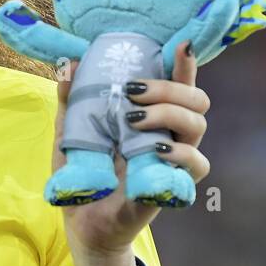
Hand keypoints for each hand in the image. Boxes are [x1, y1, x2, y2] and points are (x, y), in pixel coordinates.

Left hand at [54, 41, 211, 265]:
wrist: (83, 221)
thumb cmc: (83, 175)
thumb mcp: (70, 135)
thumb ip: (70, 103)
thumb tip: (67, 66)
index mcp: (149, 116)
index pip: (176, 83)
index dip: (184, 63)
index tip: (179, 44)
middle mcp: (168, 133)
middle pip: (196, 99)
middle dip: (170, 87)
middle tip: (134, 91)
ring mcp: (175, 158)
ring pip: (199, 124)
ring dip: (169, 113)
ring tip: (134, 119)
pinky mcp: (174, 184)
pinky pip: (197, 163)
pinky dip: (180, 152)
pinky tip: (156, 148)